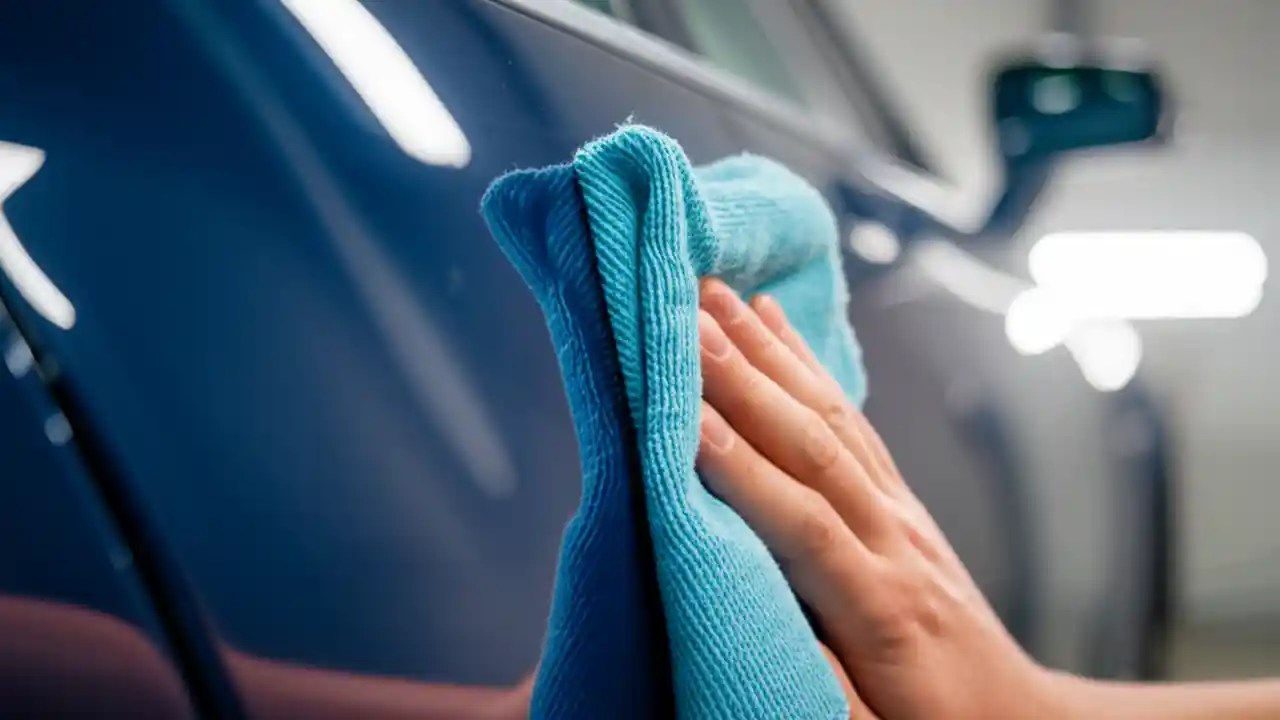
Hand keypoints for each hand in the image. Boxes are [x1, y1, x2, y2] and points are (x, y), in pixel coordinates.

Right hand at [694, 278, 1065, 719]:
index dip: (743, 470)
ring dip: (771, 354)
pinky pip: (854, 423)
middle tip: (685, 319)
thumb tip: (761, 616)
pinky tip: (777, 327)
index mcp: (884, 609)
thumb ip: (825, 672)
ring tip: (717, 298)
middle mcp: (896, 543)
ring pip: (833, 420)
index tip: (685, 416)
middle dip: (746, 380)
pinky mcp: (903, 501)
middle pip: (816, 448)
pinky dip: (810, 368)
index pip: (804, 525)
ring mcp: (903, 515)